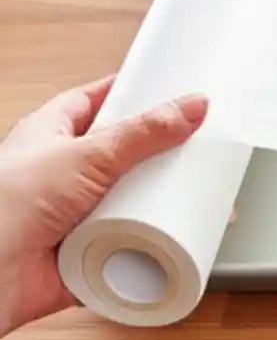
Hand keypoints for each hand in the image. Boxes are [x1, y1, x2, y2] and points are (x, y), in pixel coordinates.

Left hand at [0, 76, 206, 335]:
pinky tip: (174, 234)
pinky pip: (128, 241)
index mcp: (48, 135)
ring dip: (154, 201)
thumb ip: (144, 132)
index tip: (163, 89)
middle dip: (154, 154)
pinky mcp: (87, 250)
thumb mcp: (87, 155)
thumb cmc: (6, 206)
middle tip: (192, 145)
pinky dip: (148, 241)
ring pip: (126, 200)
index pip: (92, 101)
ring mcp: (73, 213)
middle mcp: (60, 173)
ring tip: (194, 191)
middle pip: (120, 154)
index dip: (126, 93)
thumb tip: (191, 107)